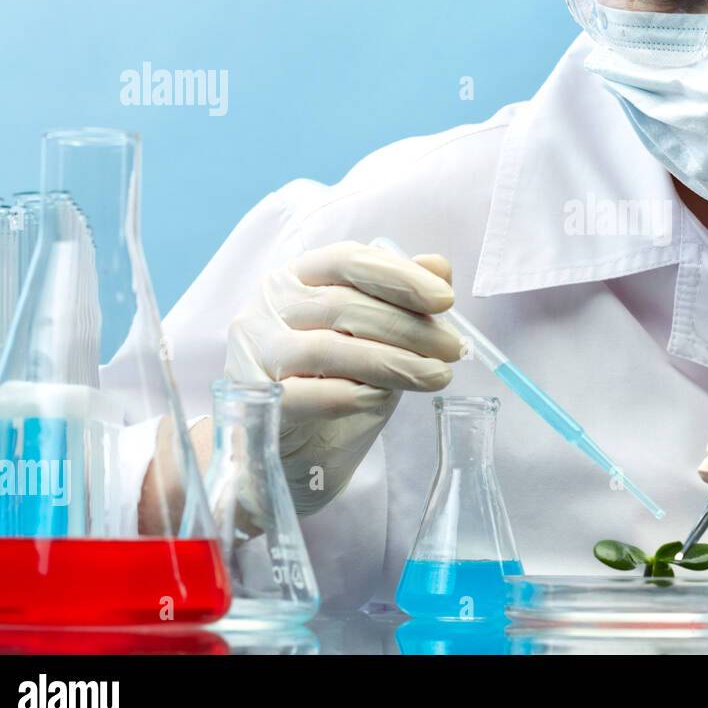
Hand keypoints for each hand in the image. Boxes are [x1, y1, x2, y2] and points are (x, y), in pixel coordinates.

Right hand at [225, 241, 462, 513]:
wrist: (297, 448)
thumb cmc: (340, 380)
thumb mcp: (379, 336)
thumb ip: (404, 299)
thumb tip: (438, 266)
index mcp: (300, 275)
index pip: (347, 260)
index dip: (399, 276)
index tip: (445, 300)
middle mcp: (270, 304)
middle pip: (343, 305)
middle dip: (409, 328)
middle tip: (453, 349)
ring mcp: (255, 350)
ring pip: (327, 348)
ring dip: (392, 363)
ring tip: (436, 376)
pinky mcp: (254, 399)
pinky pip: (304, 394)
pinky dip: (350, 395)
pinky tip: (381, 399)